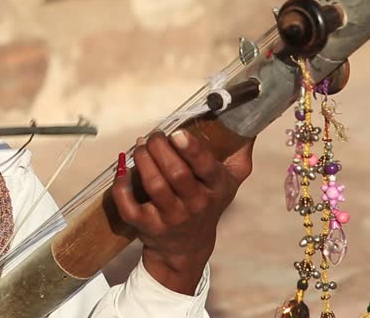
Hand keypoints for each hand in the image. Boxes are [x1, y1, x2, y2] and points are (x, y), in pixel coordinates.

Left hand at [111, 130, 253, 294]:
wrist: (188, 246)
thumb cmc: (207, 201)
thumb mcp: (229, 180)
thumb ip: (239, 152)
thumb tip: (247, 123)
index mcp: (215, 188)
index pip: (206, 168)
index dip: (190, 149)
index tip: (177, 133)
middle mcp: (195, 204)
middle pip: (176, 173)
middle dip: (160, 149)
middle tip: (153, 136)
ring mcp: (171, 217)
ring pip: (154, 186)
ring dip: (143, 161)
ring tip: (140, 146)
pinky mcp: (148, 226)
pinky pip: (130, 207)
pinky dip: (122, 187)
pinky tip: (122, 170)